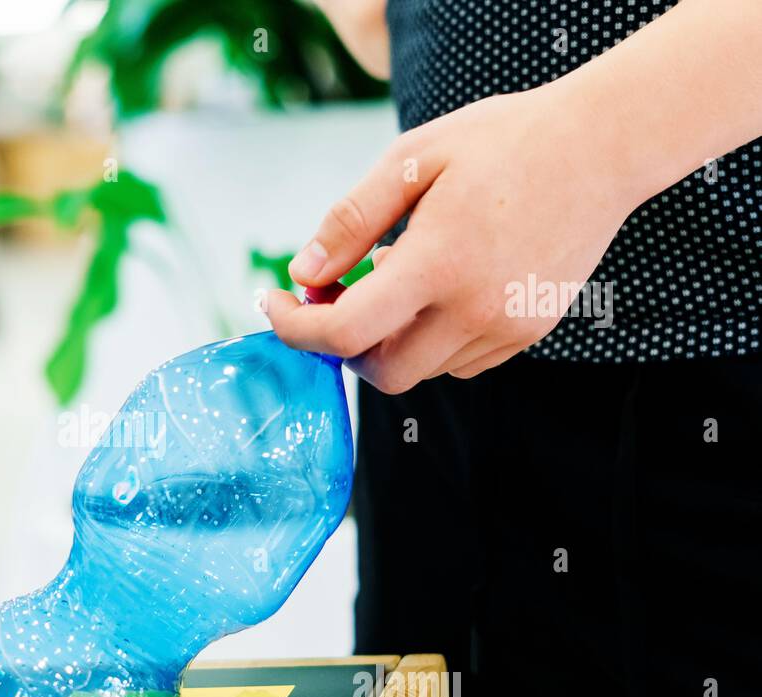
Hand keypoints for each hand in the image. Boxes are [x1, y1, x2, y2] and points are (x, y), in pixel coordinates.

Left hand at [264, 87, 644, 391]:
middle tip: (338, 295)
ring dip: (392, 339)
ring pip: (423, 369)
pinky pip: (462, 360)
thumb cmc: (502, 142)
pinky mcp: (529, 331)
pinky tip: (440, 287)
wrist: (602, 147)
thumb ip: (350, 221)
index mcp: (439, 263)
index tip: (276, 304)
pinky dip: (433, 339)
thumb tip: (303, 273)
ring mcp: (508, 326)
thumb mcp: (412, 159)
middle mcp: (476, 308)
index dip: (297, 329)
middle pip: (383, 371)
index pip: (346, 334)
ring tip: (401, 271)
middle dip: (346, 345)